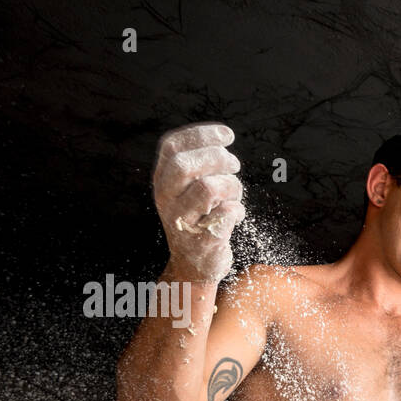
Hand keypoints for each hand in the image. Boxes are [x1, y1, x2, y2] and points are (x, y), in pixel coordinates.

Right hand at [152, 122, 245, 282]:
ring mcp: (182, 221)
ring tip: (234, 195)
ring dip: (232, 186)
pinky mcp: (203, 242)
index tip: (227, 135)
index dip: (202, 135)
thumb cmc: (198, 219)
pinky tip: (236, 215)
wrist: (193, 266)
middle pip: (187, 165)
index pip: (172, 146)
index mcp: (162, 180)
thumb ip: (198, 164)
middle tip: (234, 166)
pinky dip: (238, 210)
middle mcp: (167, 199)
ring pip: (209, 188)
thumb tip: (222, 137)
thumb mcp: (188, 188)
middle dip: (218, 158)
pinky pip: (227, 214)